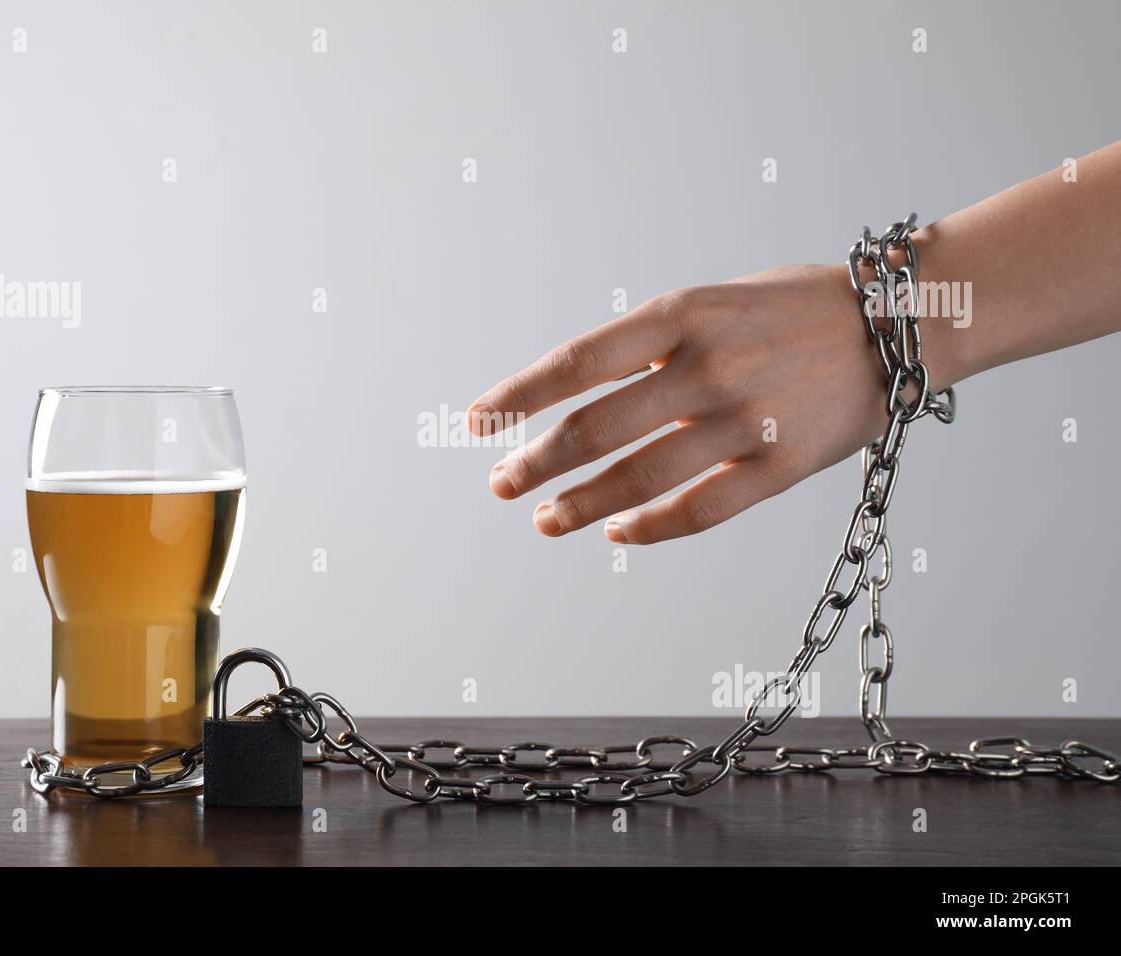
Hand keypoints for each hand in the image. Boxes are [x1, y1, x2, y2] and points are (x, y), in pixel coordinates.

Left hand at [467, 264, 943, 544]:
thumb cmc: (793, 309)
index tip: (476, 423)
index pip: (576, 362)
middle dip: (536, 462)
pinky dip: (651, 527)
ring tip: (546, 519)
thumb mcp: (712, 301)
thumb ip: (650, 346)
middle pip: (596, 429)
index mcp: (682, 313)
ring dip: (581, 505)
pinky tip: (619, 533)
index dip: (517, 397)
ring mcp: (746, 421)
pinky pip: (701, 511)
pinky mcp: (782, 468)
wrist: (904, 322)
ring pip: (639, 478)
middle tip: (501, 484)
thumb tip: (577, 399)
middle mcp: (707, 366)